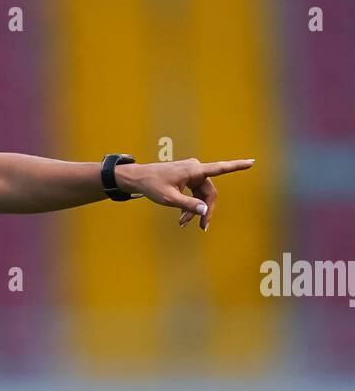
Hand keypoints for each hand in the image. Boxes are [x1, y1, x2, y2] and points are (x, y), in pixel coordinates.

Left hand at [115, 157, 254, 229]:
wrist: (139, 178)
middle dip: (205, 210)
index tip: (252, 162)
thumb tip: (204, 211)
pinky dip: (190, 204)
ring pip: (201, 194)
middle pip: (209, 192)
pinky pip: (194, 192)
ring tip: (182, 223)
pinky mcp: (187, 177)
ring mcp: (192, 172)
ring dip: (195, 210)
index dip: (236, 166)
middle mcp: (195, 169)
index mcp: (194, 170)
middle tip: (202, 228)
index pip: (219, 168)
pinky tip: (182, 218)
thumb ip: (188, 205)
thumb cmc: (152, 186)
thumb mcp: (169, 198)